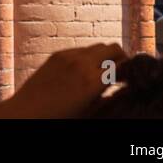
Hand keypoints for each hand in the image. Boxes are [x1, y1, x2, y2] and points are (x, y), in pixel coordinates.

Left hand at [0, 43, 128, 117]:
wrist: (28, 111)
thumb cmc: (60, 116)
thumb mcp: (91, 109)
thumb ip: (109, 96)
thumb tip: (123, 87)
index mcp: (93, 80)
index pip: (123, 64)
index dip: (132, 70)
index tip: (134, 77)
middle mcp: (82, 63)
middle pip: (113, 47)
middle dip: (121, 57)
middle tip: (123, 70)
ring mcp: (68, 55)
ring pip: (97, 46)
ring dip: (105, 55)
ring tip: (105, 71)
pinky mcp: (57, 54)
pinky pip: (80, 49)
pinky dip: (88, 55)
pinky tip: (86, 69)